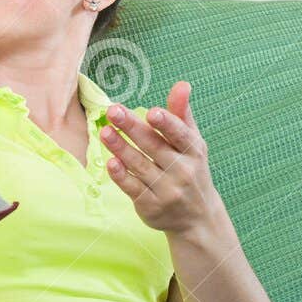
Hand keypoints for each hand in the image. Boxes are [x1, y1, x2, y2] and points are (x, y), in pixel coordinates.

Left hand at [100, 81, 222, 234]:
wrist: (197, 218)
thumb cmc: (191, 170)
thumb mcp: (192, 143)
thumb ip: (182, 114)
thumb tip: (182, 84)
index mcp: (194, 152)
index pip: (180, 136)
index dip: (167, 124)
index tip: (152, 112)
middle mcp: (182, 172)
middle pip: (154, 147)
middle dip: (133, 128)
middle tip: (113, 111)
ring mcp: (167, 191)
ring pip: (140, 166)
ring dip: (121, 148)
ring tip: (105, 132)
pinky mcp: (151, 206)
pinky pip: (133, 188)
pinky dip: (121, 176)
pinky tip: (110, 162)